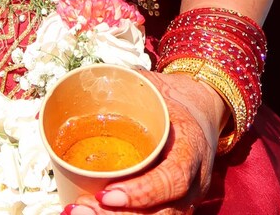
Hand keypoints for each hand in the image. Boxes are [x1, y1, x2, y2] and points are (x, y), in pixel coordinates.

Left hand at [64, 72, 223, 213]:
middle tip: (80, 209)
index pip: (173, 179)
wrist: (201, 108)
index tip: (106, 195)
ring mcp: (186, 200)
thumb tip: (85, 78)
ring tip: (78, 212)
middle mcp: (194, 182)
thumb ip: (123, 84)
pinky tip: (91, 214)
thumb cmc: (170, 97)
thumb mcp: (154, 86)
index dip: (142, 192)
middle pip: (163, 213)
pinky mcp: (173, 207)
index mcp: (192, 147)